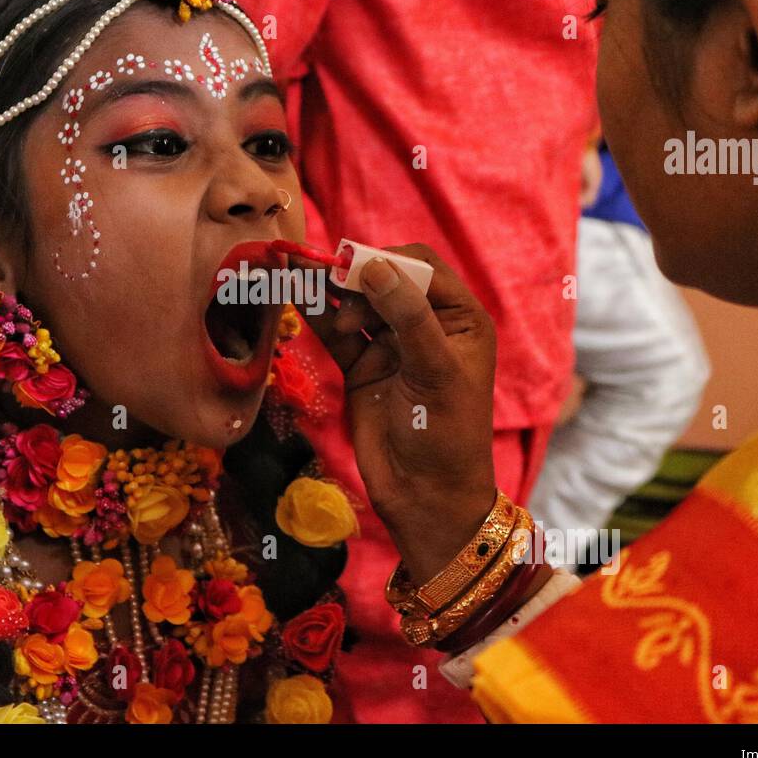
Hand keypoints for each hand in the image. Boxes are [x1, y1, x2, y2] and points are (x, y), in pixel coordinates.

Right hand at [303, 244, 497, 583]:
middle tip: (331, 285)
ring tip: (308, 289)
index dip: (388, 260)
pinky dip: (318, 315)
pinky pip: (337, 332)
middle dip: (355, 276)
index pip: (422, 267)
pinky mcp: (362, 367)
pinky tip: (297, 298)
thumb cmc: (446, 434)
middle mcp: (426, 325)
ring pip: (357, 302)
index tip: (354, 269)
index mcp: (460, 318)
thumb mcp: (435, 371)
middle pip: (384, 279)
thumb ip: (408, 316)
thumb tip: (374, 267)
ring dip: (332, 292)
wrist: (425, 497)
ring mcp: (391, 346)